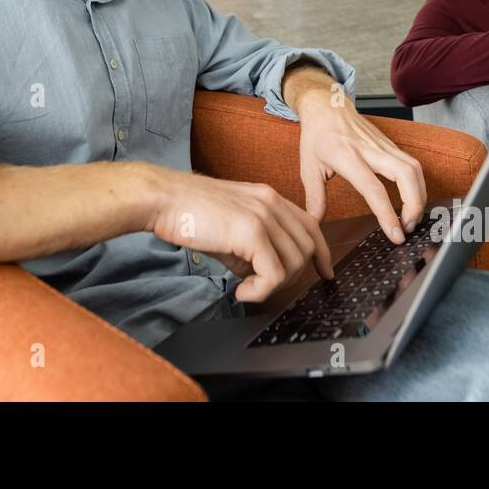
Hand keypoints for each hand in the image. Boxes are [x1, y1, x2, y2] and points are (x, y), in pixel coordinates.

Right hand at [145, 171, 334, 303]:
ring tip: (246, 287)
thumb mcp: (230, 228)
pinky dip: (260, 291)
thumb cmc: (189, 213)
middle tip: (263, 286)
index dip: (322, 252)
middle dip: (292, 275)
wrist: (164, 199)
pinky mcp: (251, 231)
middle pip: (307, 248)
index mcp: (269, 197)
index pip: (311, 225)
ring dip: (273, 285)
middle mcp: (272, 202)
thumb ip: (252, 246)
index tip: (325, 271)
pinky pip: (273, 274)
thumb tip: (260, 274)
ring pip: (294, 263)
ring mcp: (263, 215)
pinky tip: (240, 291)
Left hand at [281, 65, 426, 241]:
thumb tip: (314, 223)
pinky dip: (418, 185)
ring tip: (411, 219)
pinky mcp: (391, 145)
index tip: (396, 235)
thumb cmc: (317, 136)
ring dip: (419, 195)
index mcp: (347, 157)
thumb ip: (314, 197)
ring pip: (414, 168)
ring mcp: (383, 145)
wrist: (326, 105)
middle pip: (406, 174)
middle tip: (407, 228)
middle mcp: (370, 150)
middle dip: (414, 205)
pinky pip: (412, 164)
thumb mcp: (308, 167)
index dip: (387, 214)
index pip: (374, 189)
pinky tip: (412, 201)